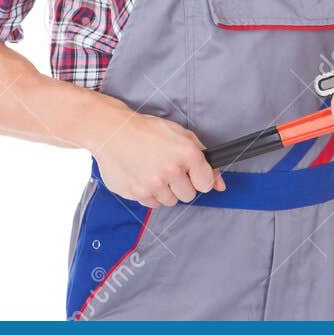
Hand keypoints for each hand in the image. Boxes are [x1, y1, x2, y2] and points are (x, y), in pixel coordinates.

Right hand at [92, 108, 224, 207]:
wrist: (113, 132)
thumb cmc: (147, 131)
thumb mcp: (181, 135)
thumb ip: (204, 159)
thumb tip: (220, 184)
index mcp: (187, 153)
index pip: (206, 184)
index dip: (199, 178)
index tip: (191, 174)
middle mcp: (171, 170)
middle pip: (189, 195)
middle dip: (181, 185)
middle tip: (168, 169)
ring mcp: (153, 184)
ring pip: (170, 201)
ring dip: (165, 190)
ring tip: (153, 171)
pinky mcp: (137, 193)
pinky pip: (152, 204)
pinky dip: (150, 194)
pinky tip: (143, 176)